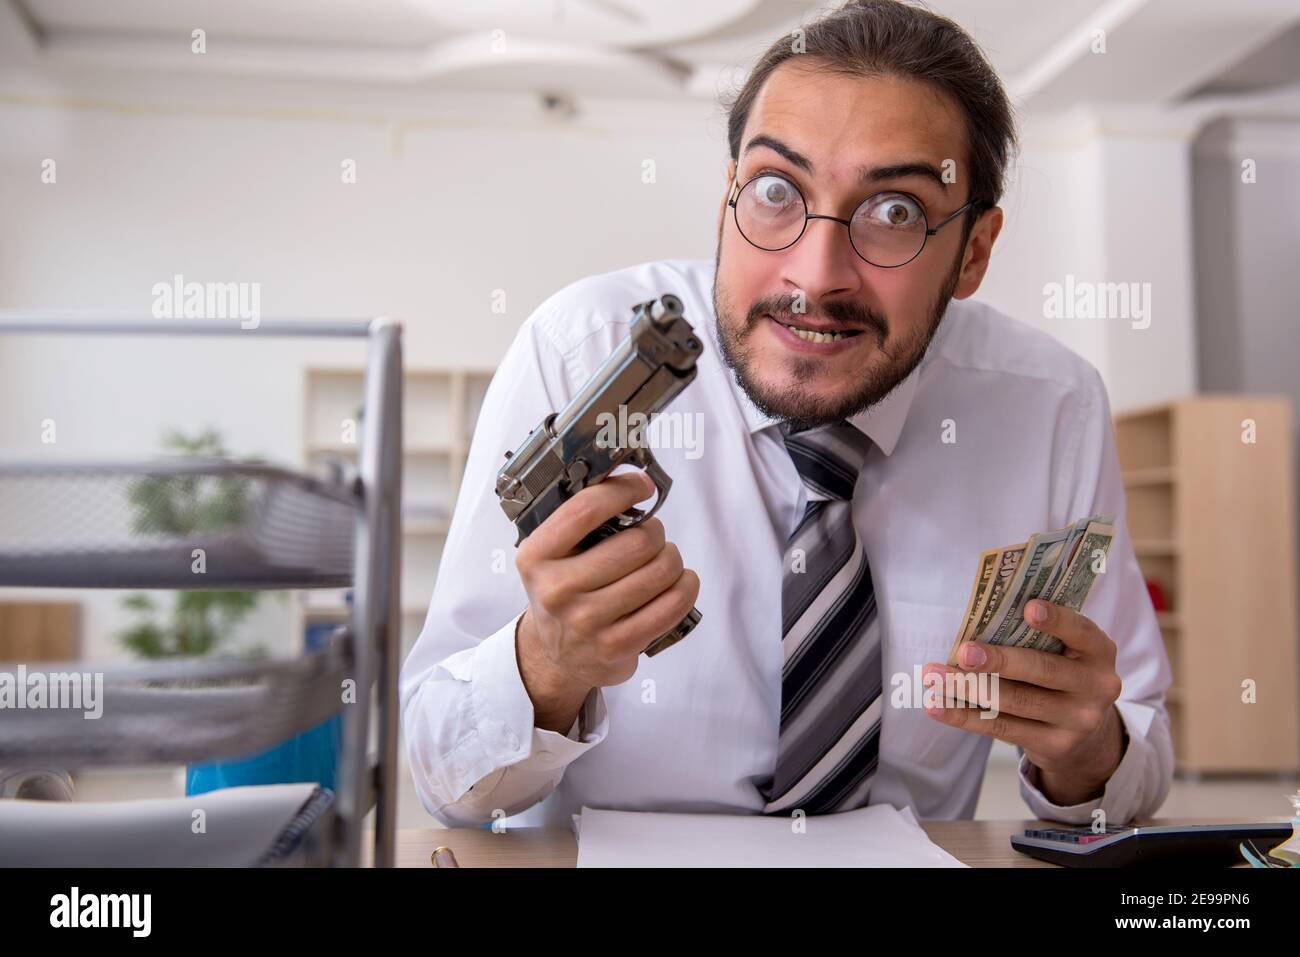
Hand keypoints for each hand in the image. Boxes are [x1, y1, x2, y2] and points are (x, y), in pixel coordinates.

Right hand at [515, 470, 699, 732]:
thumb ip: (580, 519)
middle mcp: (557, 590)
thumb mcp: (552, 554)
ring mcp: (587, 622)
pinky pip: (672, 604)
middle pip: (637, 542)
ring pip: (660, 571)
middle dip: (655, 532)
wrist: (557, 657)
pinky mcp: (617, 647)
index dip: (623, 490)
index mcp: (536, 556)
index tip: (643, 485)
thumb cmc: (564, 591)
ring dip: (672, 559)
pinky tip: (679, 582)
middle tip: (652, 536)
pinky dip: (686, 586)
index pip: (585, 509)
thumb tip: (627, 476)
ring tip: (663, 560)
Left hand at [922, 599, 1125, 805]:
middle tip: (962, 652)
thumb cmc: (1063, 676)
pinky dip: (964, 716)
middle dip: (998, 660)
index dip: (1057, 620)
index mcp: (1099, 652)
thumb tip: (979, 623)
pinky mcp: (1054, 745)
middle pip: (1042, 670)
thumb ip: (1040, 638)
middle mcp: (1096, 686)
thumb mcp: (1067, 653)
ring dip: (967, 688)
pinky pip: (1001, 728)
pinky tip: (936, 706)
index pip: (1081, 631)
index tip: (1028, 607)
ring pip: (1015, 702)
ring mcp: (1077, 720)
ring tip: (933, 677)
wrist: (1087, 738)